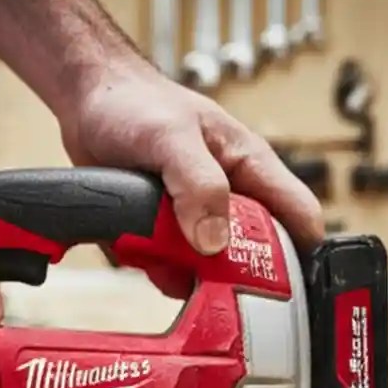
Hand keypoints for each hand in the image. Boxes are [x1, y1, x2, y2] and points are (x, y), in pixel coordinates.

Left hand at [58, 67, 324, 255]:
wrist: (86, 103)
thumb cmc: (135, 102)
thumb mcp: (170, 138)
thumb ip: (198, 186)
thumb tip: (214, 242)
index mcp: (250, 168)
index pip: (300, 218)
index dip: (300, 255)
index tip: (277, 285)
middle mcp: (229, 200)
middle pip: (253, 259)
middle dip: (227, 271)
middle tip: (197, 271)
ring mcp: (196, 221)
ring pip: (206, 272)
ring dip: (178, 270)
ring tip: (150, 246)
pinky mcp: (164, 237)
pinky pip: (166, 270)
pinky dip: (149, 265)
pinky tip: (131, 244)